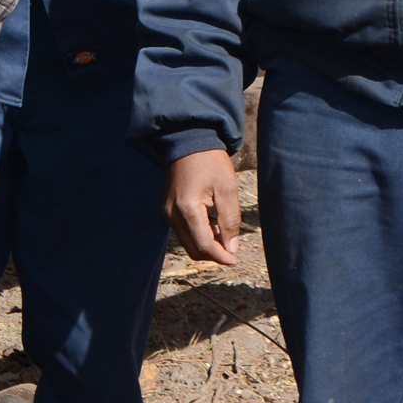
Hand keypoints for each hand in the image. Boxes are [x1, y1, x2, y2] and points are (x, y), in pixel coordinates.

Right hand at [166, 149, 244, 264]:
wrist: (189, 142)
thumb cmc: (210, 162)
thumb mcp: (227, 189)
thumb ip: (230, 220)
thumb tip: (231, 247)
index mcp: (187, 208)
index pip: (203, 244)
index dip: (221, 256)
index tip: (235, 260)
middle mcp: (171, 213)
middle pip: (193, 248)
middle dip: (213, 254)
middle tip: (232, 250)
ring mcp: (166, 211)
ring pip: (187, 242)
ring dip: (206, 244)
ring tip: (224, 233)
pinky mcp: (166, 209)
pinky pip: (182, 231)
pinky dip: (198, 235)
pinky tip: (212, 225)